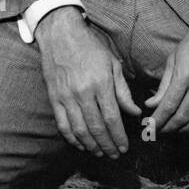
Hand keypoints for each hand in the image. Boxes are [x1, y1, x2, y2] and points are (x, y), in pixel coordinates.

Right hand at [36, 6, 139, 158]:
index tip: (124, 147)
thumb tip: (134, 112)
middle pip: (96, 128)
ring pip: (79, 130)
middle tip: (115, 155)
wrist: (60, 33)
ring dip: (90, 145)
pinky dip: (71, 138)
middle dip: (107, 145)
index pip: (112, 118)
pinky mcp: (54, 97)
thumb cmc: (90, 46)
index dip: (119, 137)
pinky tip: (80, 144)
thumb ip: (122, 90)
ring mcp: (66, 96)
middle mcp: (82, 92)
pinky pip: (62, 124)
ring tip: (100, 153)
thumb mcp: (112, 63)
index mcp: (100, 83)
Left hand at [144, 2, 188, 135]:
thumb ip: (164, 84)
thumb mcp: (174, 57)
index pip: (168, 106)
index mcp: (185, 75)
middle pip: (182, 117)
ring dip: (183, 130)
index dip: (157, 121)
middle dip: (167, 128)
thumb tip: (151, 104)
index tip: (149, 127)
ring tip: (173, 130)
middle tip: (158, 131)